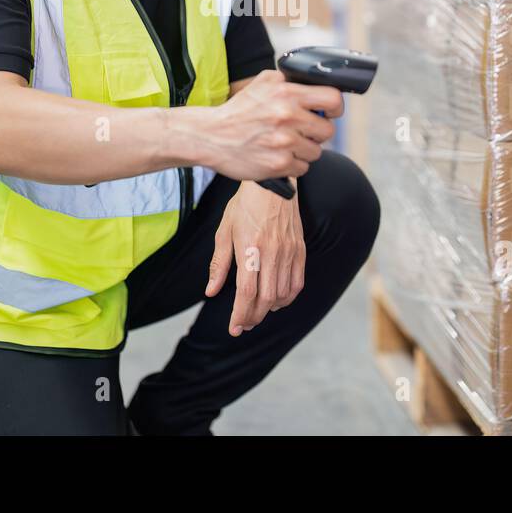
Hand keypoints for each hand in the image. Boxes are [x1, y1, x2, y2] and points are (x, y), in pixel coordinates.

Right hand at [195, 69, 343, 180]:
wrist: (211, 136)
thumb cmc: (238, 111)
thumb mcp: (262, 83)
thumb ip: (289, 81)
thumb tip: (315, 85)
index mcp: (286, 93)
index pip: (332, 99)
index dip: (335, 108)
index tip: (329, 112)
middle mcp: (287, 117)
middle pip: (327, 131)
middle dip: (317, 132)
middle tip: (302, 131)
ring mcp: (284, 143)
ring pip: (316, 152)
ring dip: (304, 150)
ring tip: (285, 144)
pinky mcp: (278, 165)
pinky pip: (302, 168)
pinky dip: (292, 164)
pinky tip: (277, 155)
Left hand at [206, 178, 305, 335]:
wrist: (272, 184)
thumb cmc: (244, 206)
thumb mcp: (224, 231)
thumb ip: (219, 264)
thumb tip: (211, 291)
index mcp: (250, 249)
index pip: (247, 293)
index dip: (240, 315)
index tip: (234, 328)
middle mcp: (272, 254)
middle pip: (265, 299)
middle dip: (253, 317)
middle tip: (243, 325)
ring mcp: (289, 252)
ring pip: (282, 295)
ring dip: (269, 309)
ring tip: (257, 312)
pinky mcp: (299, 250)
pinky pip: (297, 283)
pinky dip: (288, 298)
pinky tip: (277, 300)